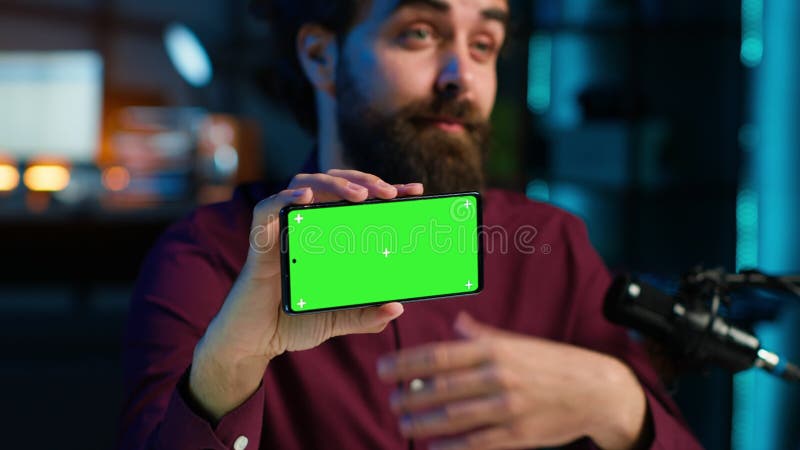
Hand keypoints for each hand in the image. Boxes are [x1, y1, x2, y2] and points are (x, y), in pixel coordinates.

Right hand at [190, 170, 423, 419]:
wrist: (253, 342)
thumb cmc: (292, 322)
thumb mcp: (337, 318)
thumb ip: (364, 315)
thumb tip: (396, 307)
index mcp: (326, 235)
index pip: (357, 202)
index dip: (384, 190)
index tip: (415, 190)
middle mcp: (305, 224)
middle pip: (333, 183)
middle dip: (364, 180)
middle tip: (390, 193)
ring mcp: (282, 230)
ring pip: (303, 184)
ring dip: (333, 183)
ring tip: (360, 195)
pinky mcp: (260, 243)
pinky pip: (265, 210)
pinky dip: (283, 198)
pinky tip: (303, 198)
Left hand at [377, 312, 649, 449]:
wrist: (597, 391)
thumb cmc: (554, 363)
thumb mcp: (519, 342)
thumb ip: (484, 335)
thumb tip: (457, 323)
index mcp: (496, 350)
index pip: (440, 354)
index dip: (407, 363)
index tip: (385, 369)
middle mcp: (498, 376)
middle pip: (441, 388)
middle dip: (410, 396)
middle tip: (392, 400)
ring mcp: (508, 408)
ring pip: (453, 417)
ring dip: (423, 422)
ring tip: (404, 422)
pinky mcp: (518, 435)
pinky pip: (476, 442)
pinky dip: (451, 446)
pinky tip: (432, 445)